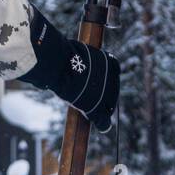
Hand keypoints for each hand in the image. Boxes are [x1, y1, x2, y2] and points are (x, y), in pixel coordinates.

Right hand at [19, 11, 120, 131]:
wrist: (60, 65)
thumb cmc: (64, 54)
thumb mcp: (77, 51)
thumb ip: (81, 56)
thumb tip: (65, 47)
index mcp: (110, 62)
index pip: (114, 71)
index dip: (109, 79)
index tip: (105, 83)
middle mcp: (111, 78)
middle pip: (113, 89)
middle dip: (107, 95)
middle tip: (102, 101)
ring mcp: (105, 94)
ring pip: (109, 105)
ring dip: (105, 109)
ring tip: (101, 114)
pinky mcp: (96, 108)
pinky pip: (103, 119)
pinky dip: (103, 124)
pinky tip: (103, 126)